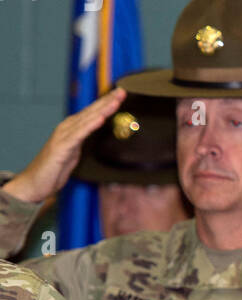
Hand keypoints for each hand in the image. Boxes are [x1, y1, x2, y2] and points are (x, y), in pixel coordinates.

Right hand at [3, 87, 127, 205]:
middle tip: (121, 91)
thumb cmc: (55, 168)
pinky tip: (100, 118)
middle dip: (107, 101)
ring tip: (115, 101)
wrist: (36, 181)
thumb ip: (82, 140)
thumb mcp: (74, 152)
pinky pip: (79, 135)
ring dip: (102, 110)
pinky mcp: (62, 147)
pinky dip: (90, 125)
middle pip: (91, 112)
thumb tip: (92, 134)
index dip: (106, 103)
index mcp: (72, 129)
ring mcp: (64, 136)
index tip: (120, 94)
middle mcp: (68, 128)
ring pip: (87, 120)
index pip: (92, 113)